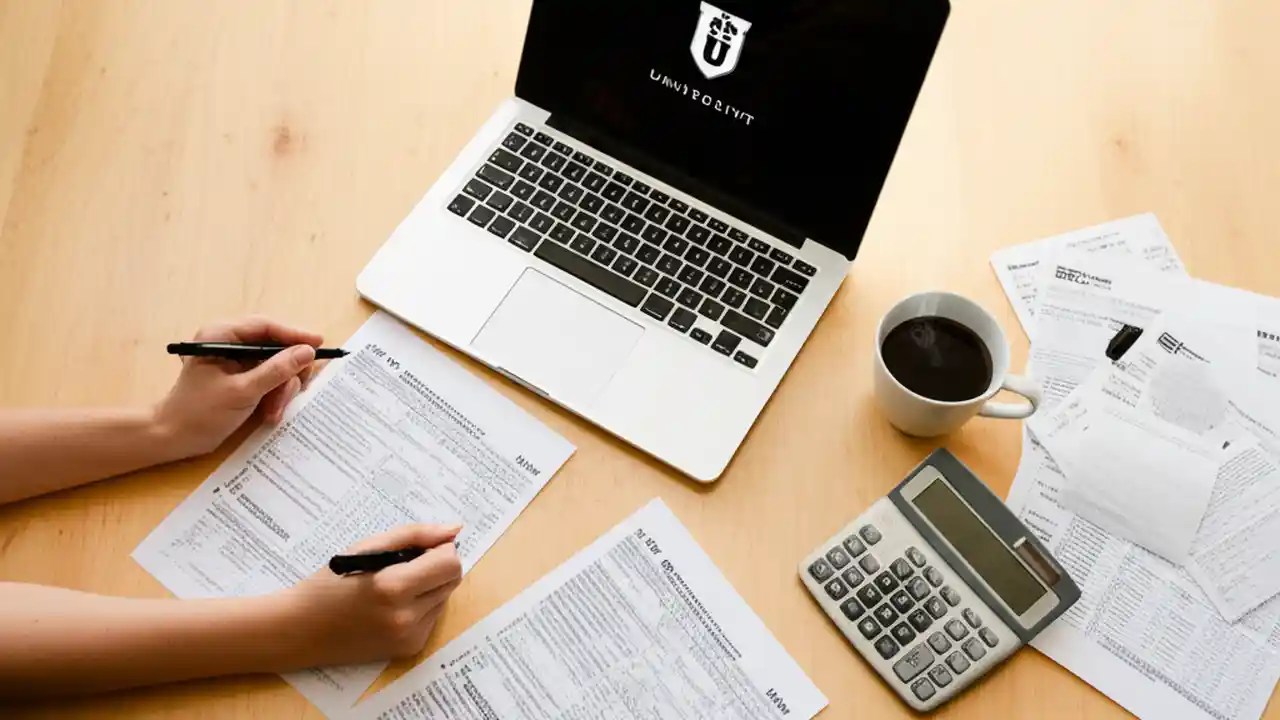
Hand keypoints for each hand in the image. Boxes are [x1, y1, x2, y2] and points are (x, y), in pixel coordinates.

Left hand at [153, 317, 321, 458]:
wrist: (174, 438)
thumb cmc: (200, 413)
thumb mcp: (242, 392)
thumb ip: (276, 371)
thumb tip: (308, 352)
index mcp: (221, 336)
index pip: (266, 327)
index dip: (295, 335)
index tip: (319, 344)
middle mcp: (230, 344)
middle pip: (275, 347)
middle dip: (287, 373)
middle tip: (298, 389)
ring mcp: (237, 362)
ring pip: (276, 367)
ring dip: (280, 391)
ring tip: (273, 412)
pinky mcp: (242, 378)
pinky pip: (270, 380)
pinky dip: (274, 397)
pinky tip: (269, 414)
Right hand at [280, 524, 463, 666]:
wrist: (302, 629)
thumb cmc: (331, 582)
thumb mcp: (368, 548)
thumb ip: (415, 535)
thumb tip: (455, 529)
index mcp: (393, 586)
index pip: (450, 563)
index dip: (440, 549)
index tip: (421, 548)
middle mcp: (406, 616)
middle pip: (452, 580)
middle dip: (437, 567)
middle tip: (406, 565)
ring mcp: (409, 637)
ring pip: (444, 599)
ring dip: (429, 587)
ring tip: (394, 587)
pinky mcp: (409, 649)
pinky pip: (432, 618)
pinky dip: (420, 607)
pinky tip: (392, 607)